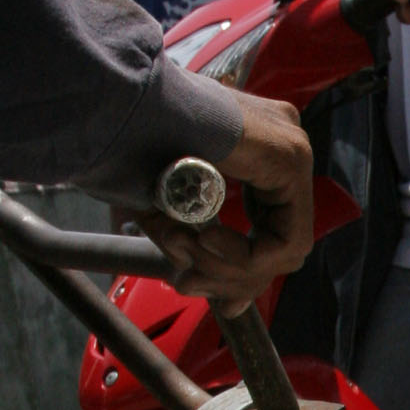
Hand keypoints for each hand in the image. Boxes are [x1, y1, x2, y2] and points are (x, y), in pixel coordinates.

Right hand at [146, 92, 312, 310]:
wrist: (118, 109)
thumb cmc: (128, 149)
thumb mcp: (169, 212)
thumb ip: (200, 252)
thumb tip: (225, 300)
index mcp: (259, 148)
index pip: (270, 230)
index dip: (237, 272)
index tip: (194, 287)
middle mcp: (282, 143)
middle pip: (278, 245)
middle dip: (230, 277)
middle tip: (185, 285)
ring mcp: (291, 147)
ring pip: (282, 251)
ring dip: (229, 267)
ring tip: (185, 249)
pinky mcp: (290, 158)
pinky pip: (285, 242)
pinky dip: (244, 258)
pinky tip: (204, 239)